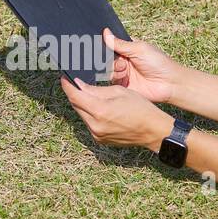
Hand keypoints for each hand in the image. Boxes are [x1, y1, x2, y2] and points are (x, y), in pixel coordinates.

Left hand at [60, 76, 174, 149]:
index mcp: (100, 111)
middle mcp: (95, 125)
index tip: (64, 79)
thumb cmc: (140, 109)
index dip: (67, 86)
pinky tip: (100, 110)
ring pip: (82, 115)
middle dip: (76, 95)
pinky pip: (89, 124)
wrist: (153, 131)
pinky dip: (91, 115)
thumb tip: (80, 85)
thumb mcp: (119, 92)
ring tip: (93, 97)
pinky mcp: (99, 140)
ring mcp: (96, 134)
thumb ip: (97, 90)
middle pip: (76, 106)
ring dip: (84, 105)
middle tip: (77, 84)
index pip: (75, 96)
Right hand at [102, 29, 182, 103]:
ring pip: (108, 70)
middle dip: (112, 60)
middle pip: (108, 58)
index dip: (107, 46)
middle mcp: (125, 60)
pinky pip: (112, 82)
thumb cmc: (159, 63)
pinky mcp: (124, 85)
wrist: (169, 84)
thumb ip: (120, 43)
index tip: (105, 46)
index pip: (112, 44)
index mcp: (129, 48)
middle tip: (122, 62)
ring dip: (114, 69)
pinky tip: (125, 78)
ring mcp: (124, 73)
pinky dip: (116, 78)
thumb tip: (106, 32)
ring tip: (125, 71)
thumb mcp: (139, 49)